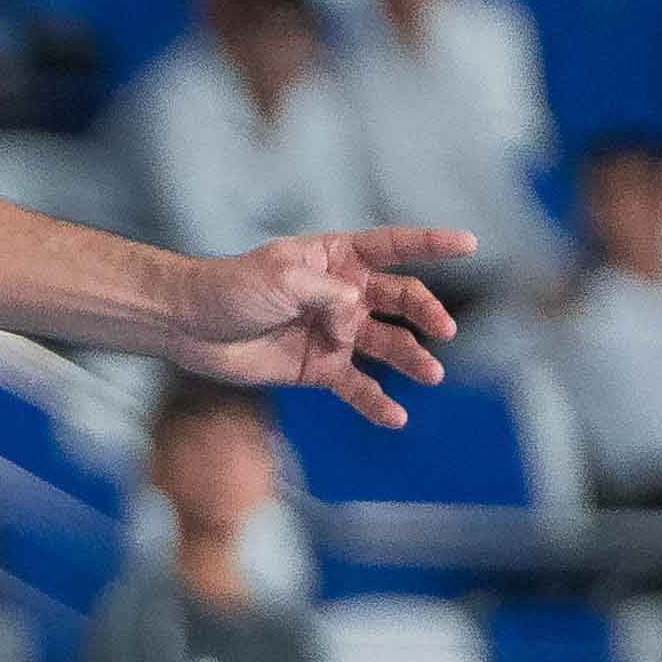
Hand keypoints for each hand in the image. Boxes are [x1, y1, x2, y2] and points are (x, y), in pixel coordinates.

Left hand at [165, 228, 476, 418]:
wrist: (190, 326)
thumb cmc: (232, 288)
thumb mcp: (281, 277)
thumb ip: (327, 295)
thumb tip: (354, 321)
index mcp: (335, 258)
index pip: (393, 247)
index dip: (432, 244)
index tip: (470, 244)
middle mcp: (342, 294)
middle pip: (399, 300)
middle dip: (426, 312)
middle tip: (443, 330)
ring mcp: (333, 332)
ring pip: (386, 345)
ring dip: (410, 358)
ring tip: (429, 374)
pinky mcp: (318, 368)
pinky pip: (356, 386)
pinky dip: (376, 402)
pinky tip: (396, 417)